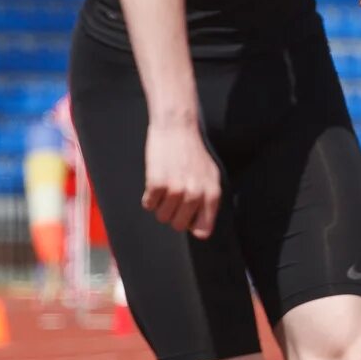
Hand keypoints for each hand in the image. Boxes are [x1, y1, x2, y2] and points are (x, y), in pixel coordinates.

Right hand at [143, 119, 221, 238]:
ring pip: (162, 217)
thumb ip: (208, 201)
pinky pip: (148, 205)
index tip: (187, 217)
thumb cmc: (193, 153)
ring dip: (160, 205)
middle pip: (178, 226)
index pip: (203, 230)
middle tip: (173, 196)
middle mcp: (196, 194)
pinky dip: (149, 197)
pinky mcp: (157, 184)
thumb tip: (201, 229)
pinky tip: (155, 181)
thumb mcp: (211, 176)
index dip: (192, 225)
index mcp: (212, 194)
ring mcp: (176, 190)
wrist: (177, 129)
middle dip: (173, 214)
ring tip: (166, 187)